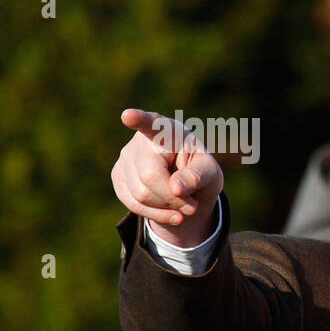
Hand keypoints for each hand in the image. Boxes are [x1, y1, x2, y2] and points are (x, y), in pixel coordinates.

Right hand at [112, 109, 222, 247]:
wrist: (186, 184)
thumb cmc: (200, 170)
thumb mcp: (210, 172)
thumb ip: (197, 176)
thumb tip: (175, 188)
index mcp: (168, 131)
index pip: (151, 124)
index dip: (139, 119)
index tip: (128, 116)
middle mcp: (141, 140)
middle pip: (150, 176)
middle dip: (174, 198)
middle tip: (193, 206)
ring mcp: (126, 158)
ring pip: (140, 194)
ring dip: (167, 208)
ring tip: (184, 205)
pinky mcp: (118, 176)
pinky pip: (133, 203)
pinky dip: (156, 214)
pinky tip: (172, 213)